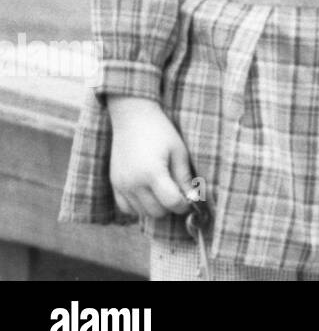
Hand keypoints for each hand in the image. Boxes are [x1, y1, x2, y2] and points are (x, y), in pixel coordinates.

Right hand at [105, 96, 193, 219]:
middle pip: (156, 212)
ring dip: (156, 207)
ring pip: (141, 213)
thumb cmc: (161, 131)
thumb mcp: (179, 151)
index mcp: (152, 173)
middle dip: (171, 207)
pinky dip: (139, 207)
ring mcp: (121, 185)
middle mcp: (133, 183)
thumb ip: (185, 177)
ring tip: (164, 191)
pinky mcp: (114, 184)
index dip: (185, 204)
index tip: (191, 197)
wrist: (133, 117)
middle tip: (179, 193)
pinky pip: (126, 208)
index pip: (171, 203)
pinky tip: (149, 194)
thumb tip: (193, 199)